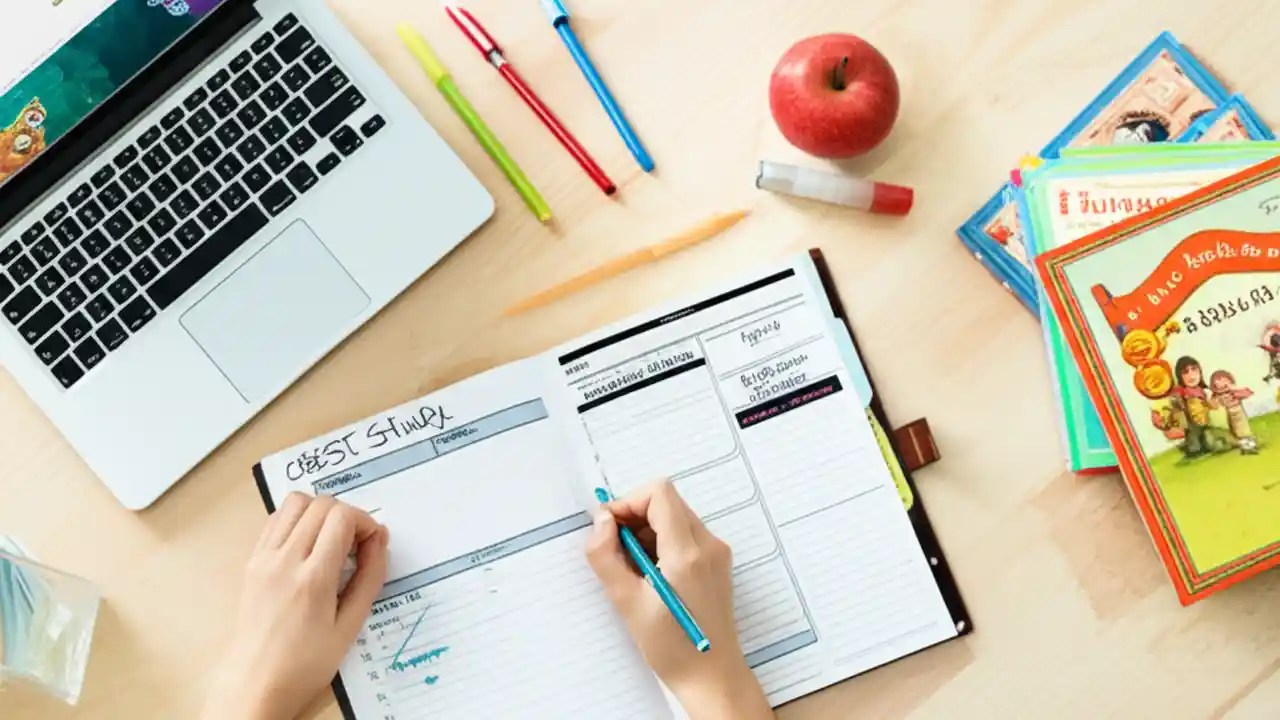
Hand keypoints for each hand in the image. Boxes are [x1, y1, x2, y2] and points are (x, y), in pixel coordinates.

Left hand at [202, 494, 388, 719]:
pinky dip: (297, 521)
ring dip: (320, 512)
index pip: (341, 517)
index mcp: (313, 579)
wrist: (255, 682)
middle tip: (355, 544)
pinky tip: (307, 546)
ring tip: (330, 541)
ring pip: (295, 503)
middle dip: (347, 515)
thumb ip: (369, 577)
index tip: (371, 544)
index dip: (365, 522)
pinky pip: (275, 520)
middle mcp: (285, 560)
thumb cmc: (305, 663)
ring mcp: (263, 558)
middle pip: (321, 504)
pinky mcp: (251, 562)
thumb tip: (380, 539)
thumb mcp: (350, 626)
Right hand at [586, 481, 771, 719]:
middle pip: (666, 502)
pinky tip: (651, 574)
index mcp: (688, 553)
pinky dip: (662, 543)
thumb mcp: (627, 602)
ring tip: (634, 570)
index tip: (609, 528)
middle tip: (617, 551)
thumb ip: (606, 556)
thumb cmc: (673, 647)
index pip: (659, 493)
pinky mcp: (717, 561)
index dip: (628, 502)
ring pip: (674, 516)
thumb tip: (601, 522)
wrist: (711, 675)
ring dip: (647, 532)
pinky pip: (685, 534)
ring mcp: (717, 552)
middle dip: (635, 518)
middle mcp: (709, 545)